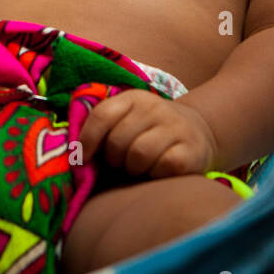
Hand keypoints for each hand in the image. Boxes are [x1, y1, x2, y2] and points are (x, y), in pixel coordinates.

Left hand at [77, 88, 218, 179]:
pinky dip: (156, 174)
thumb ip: (104, 130)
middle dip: (114, 159)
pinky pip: (162, 166)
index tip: (83, 159)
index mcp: (133, 98)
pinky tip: (159, 171)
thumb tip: (75, 156)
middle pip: (117, 141)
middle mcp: (155, 108)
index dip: (87, 140)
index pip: (102, 115)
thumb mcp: (128, 120)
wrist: (199, 131)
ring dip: (134, 169)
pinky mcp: (191, 150)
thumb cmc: (149, 133)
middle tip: (122, 163)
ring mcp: (176, 127)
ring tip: (140, 167)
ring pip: (138, 155)